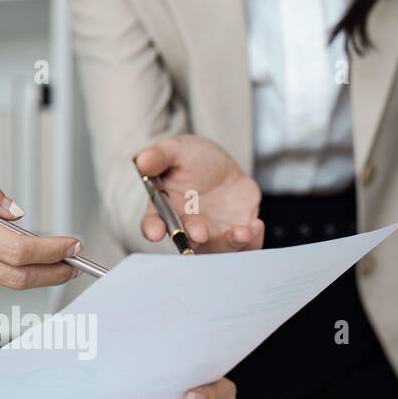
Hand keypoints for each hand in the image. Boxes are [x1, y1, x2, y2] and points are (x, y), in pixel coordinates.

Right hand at [135, 136, 261, 253]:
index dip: (153, 229)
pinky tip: (255, 227)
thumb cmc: (191, 159)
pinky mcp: (235, 233)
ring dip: (229, 244)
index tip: (155, 232)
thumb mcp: (176, 149)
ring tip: (241, 233)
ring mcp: (212, 234)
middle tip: (200, 232)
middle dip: (194, 236)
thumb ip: (160, 156)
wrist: (221, 166)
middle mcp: (186, 226)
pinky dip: (251, 242)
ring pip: (218, 249)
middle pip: (187, 240)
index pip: (153, 222)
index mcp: (165, 209)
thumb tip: (142, 160)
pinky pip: (244, 246)